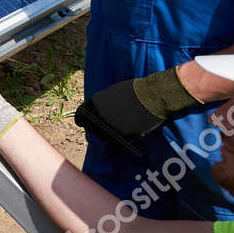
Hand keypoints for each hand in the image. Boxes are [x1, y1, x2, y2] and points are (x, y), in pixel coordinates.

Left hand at [73, 67, 198, 152]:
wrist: (153, 96)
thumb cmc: (135, 91)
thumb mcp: (112, 92)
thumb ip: (101, 104)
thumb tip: (96, 114)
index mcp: (94, 102)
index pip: (80, 117)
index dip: (84, 121)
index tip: (87, 123)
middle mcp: (98, 116)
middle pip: (90, 129)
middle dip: (96, 129)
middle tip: (106, 127)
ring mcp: (109, 127)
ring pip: (102, 137)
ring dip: (108, 135)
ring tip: (120, 127)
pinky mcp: (121, 136)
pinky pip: (115, 142)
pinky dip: (119, 139)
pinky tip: (128, 132)